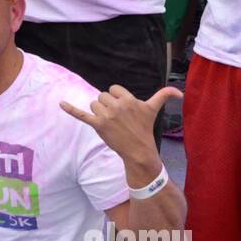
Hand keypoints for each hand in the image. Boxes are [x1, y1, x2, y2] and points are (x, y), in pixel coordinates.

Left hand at [60, 84, 180, 163]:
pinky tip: (60, 103)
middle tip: (116, 119)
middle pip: (102, 96)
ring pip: (94, 104)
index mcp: (128, 98)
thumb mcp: (154, 110)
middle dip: (107, 105)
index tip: (122, 109)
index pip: (113, 89)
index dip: (116, 98)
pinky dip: (70, 109)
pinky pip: (81, 115)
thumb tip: (180, 92)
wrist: (138, 151)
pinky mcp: (98, 125)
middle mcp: (117, 105)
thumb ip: (164, 96)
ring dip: (98, 111)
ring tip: (109, 123)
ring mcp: (106, 116)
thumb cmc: (144, 129)